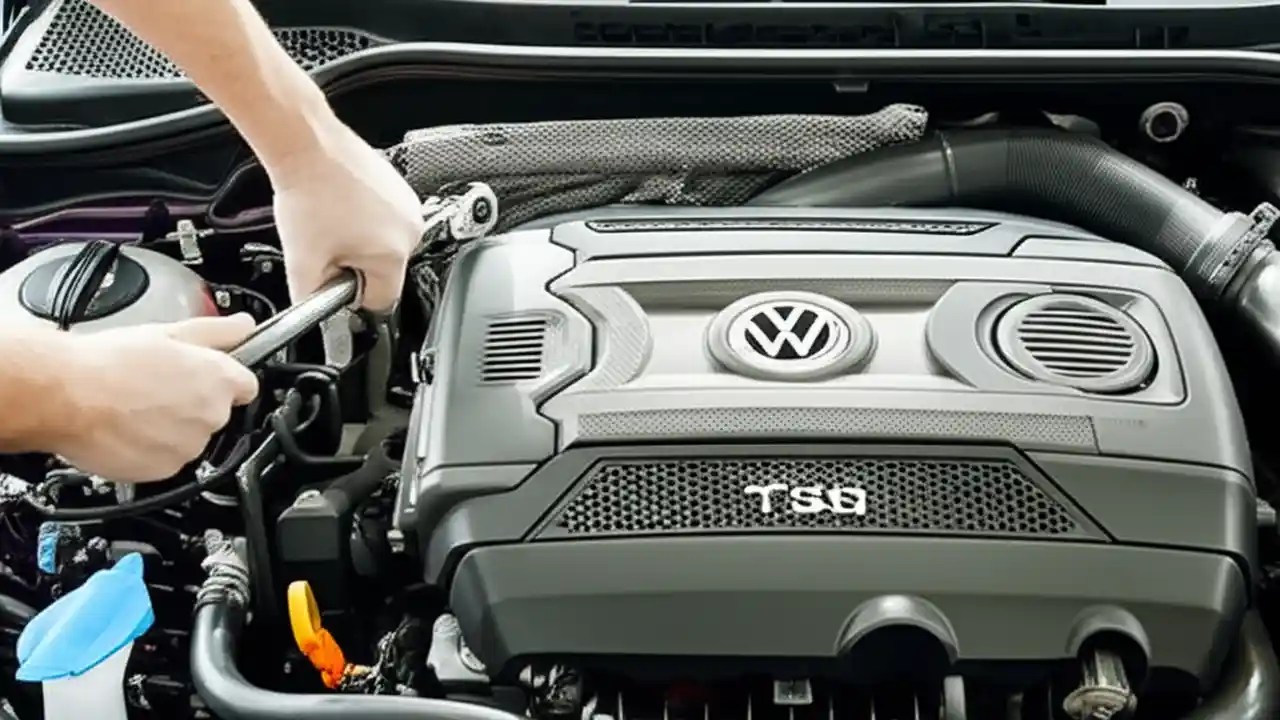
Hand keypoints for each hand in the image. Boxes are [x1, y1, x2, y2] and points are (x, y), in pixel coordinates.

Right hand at [50, 315, 259, 482]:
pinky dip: (152, 448)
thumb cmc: (108, 363)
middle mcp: (211, 417)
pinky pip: (167, 459)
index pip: (246, 386)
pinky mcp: (164, 470)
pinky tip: (128, 428)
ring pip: (191, 436)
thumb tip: (244, 326)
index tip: (205, 376)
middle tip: (158, 386)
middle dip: (193, 401)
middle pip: (216, 412)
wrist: (63, 397)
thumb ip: (218, 332)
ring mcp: (189, 447)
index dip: (224, 379)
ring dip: (172, 426)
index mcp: (219, 380)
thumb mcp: (169, 332)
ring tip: (137, 406)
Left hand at [269, 119, 424, 312]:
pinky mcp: (402, 190)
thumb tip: (314, 315)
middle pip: (385, 273)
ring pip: (385, 247)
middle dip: (355, 267)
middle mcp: (411, 231)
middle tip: (328, 244)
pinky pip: (387, 222)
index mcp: (394, 254)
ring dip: (361, 243)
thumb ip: (309, 299)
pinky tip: (343, 206)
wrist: (307, 145)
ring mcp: (409, 207)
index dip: (352, 297)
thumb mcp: (301, 261)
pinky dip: (366, 220)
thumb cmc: (308, 191)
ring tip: (334, 221)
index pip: (381, 301)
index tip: (334, 280)